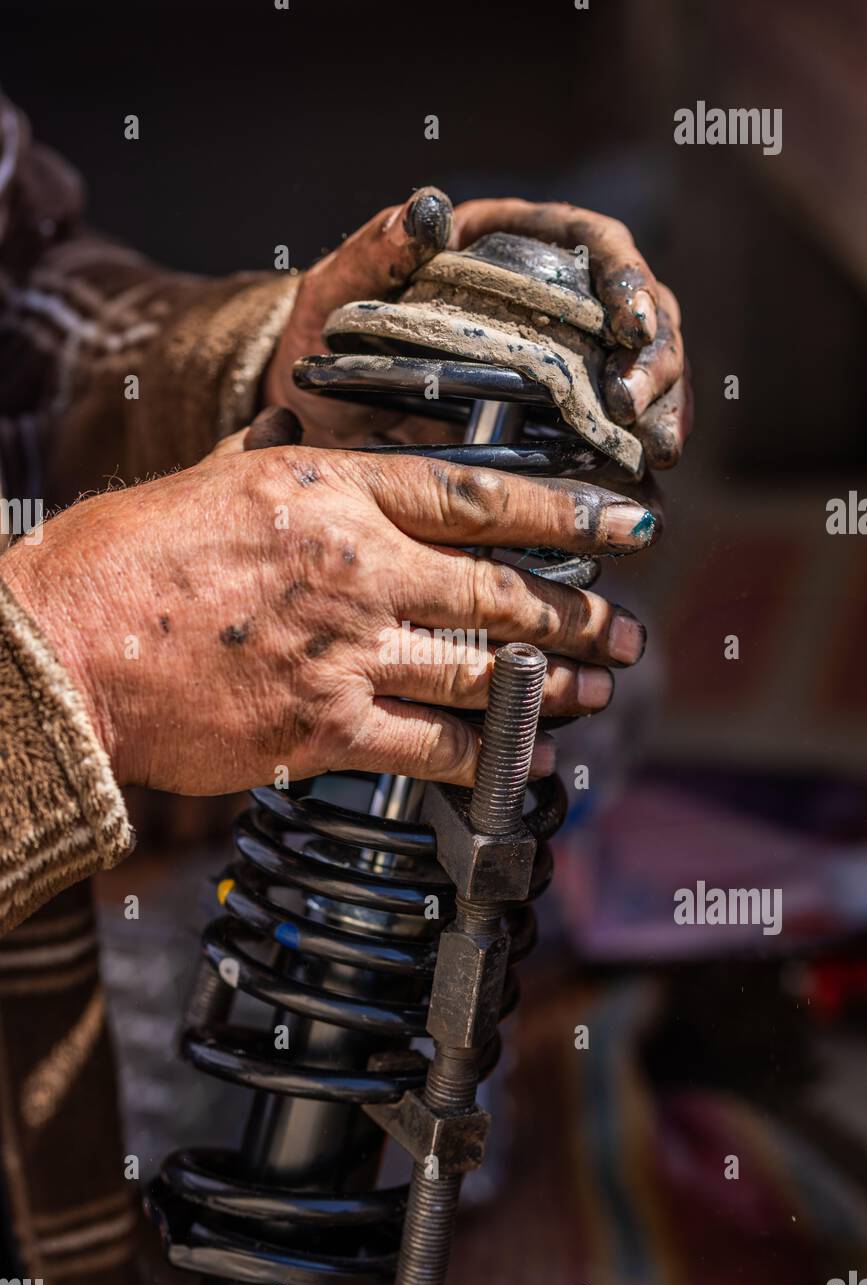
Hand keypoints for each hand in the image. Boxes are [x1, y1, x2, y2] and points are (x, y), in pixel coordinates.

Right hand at [0, 426, 658, 795]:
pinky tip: (526, 759)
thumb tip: (316, 442)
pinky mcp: (324, 728)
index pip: (477, 495)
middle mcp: (355, 568)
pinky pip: (435, 744)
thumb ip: (291, 472)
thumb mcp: (220, 482)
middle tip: (626, 625)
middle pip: (500, 590)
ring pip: (484, 669)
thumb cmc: (124, 563)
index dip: (564, 511)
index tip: (621, 520)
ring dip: (553, 683)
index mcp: (330, 491)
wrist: (63, 650)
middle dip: (579, 612)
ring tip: (596, 687)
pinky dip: (491, 754)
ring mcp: (346, 652)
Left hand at [265, 189, 691, 467]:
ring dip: (662, 412)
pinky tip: (644, 486)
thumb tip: (428, 211)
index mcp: (517, 244)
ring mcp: (564, 362)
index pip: (596, 245)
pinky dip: (634, 457)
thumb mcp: (342, 283)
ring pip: (643, 375)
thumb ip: (380, 249)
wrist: (311, 397)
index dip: (628, 279)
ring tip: (657, 454)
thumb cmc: (330, 322)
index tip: (630, 323)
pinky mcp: (557, 422)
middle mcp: (556, 299)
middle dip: (655, 361)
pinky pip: (613, 434)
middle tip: (634, 409)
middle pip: (642, 316)